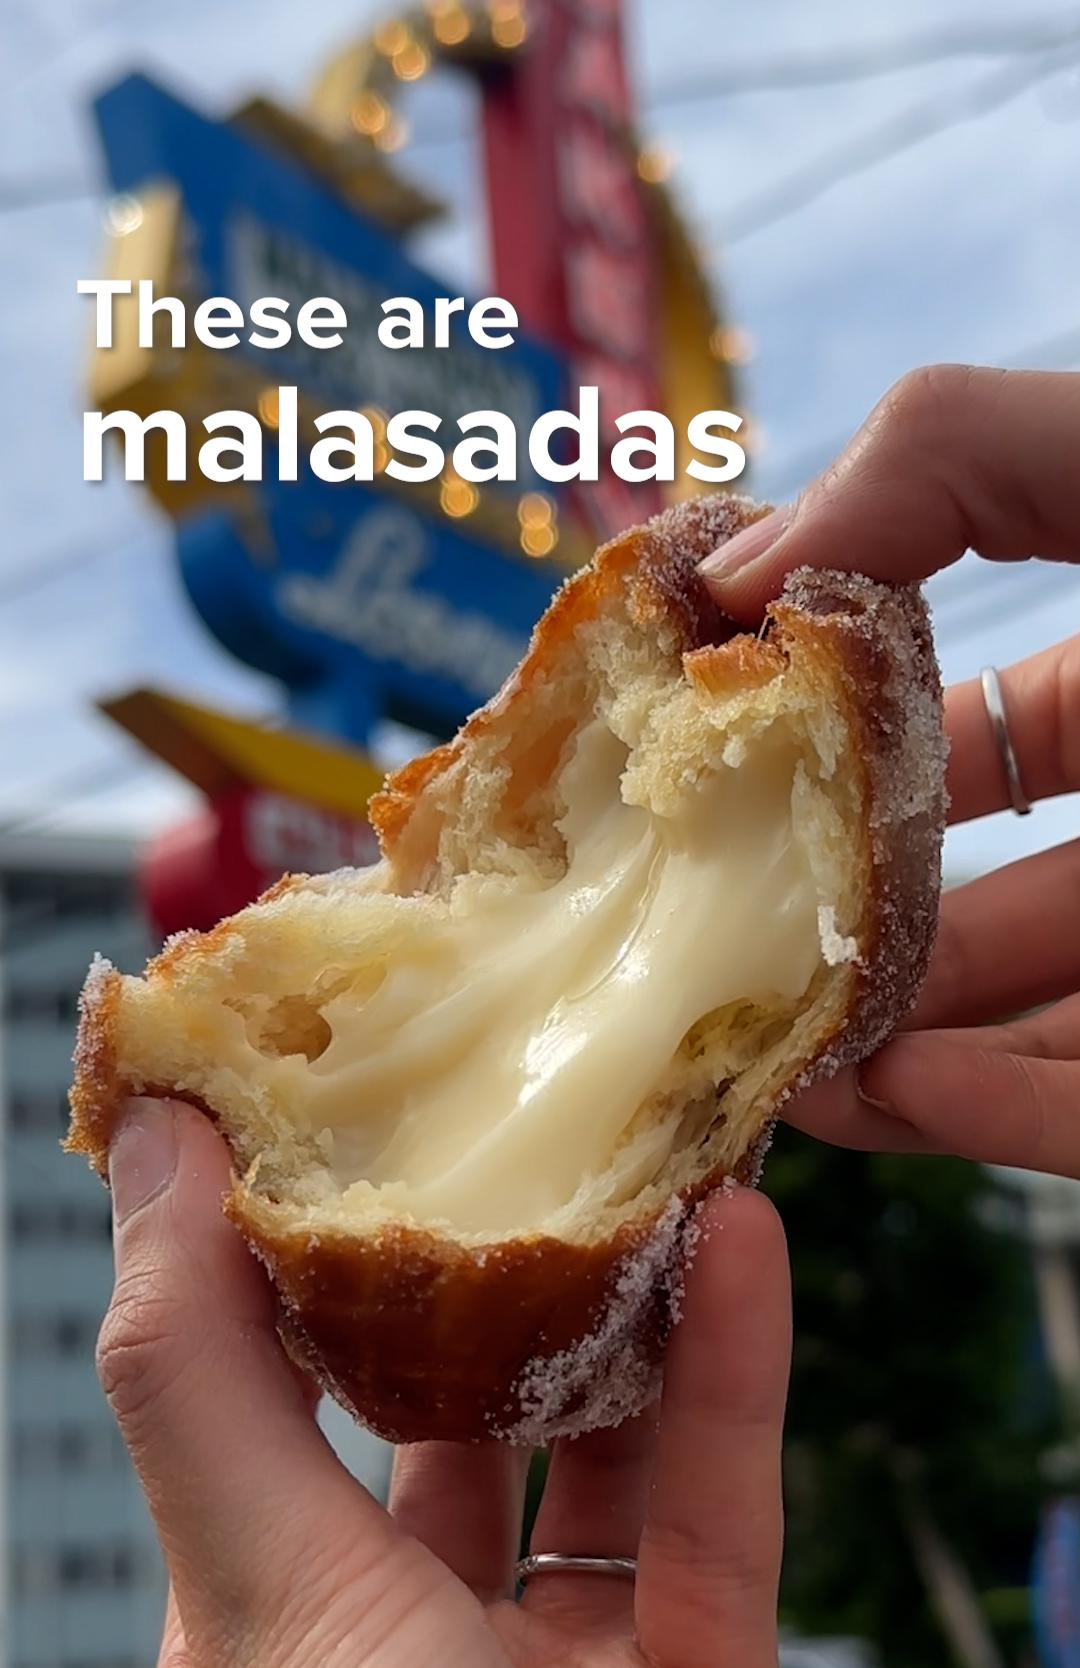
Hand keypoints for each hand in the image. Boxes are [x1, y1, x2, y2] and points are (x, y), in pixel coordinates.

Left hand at [103, 1097, 817, 1667]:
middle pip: (455, 1417)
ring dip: (631, 1310)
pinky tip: (736, 1259)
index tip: (348, 1108)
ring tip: (653, 1154)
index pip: (278, 1396)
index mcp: (265, 1629)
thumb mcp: (264, 1596)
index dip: (312, 1254)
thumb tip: (143, 1155)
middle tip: (530, 1120)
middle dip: (497, 1275)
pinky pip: (713, 1521)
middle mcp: (404, 1657)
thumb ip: (202, 1368)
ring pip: (598, 1455)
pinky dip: (730, 1385)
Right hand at [700, 365, 1079, 1177]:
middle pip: (965, 901)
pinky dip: (986, 1120)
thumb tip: (740, 568)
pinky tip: (881, 1101)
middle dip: (831, 934)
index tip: (701, 781)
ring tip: (760, 1068)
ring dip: (880, 1054)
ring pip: (1011, 1028)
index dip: (828, 759)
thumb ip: (943, 458)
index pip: (958, 735)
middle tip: (700, 961)